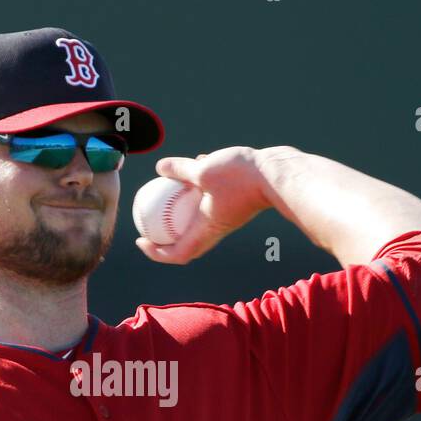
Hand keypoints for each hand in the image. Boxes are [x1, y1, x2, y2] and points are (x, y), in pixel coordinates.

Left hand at [134, 146, 272, 265]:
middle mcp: (216, 229)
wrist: (278, 175)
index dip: (156, 253)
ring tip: (165, 199)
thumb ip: (180, 170)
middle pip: (187, 245)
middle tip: (149, 229)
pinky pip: (210, 203)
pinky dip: (197, 194)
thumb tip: (159, 167)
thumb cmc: (242, 176)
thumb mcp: (204, 170)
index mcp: (206, 230)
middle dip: (166, 242)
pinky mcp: (235, 204)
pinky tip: (194, 167)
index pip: (178, 254)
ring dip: (181, 217)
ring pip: (199, 223)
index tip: (142, 241)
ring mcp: (227, 217)